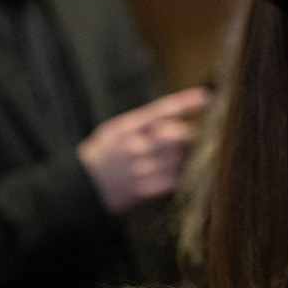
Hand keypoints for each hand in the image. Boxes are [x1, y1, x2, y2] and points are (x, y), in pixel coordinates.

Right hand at [76, 88, 208, 213]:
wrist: (81, 188)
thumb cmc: (102, 156)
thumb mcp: (115, 131)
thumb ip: (142, 124)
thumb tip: (175, 120)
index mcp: (127, 127)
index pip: (161, 110)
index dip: (185, 102)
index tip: (206, 97)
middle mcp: (135, 146)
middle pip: (178, 136)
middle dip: (188, 137)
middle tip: (188, 141)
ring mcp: (140, 169)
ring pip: (179, 159)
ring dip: (184, 158)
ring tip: (176, 160)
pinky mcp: (144, 190)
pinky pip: (174, 181)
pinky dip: (179, 177)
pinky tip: (173, 175)